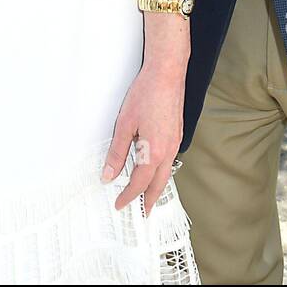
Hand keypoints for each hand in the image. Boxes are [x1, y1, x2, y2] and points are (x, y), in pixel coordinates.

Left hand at [101, 62, 184, 216]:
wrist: (167, 73)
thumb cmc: (146, 94)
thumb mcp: (124, 124)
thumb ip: (117, 152)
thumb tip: (108, 174)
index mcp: (154, 151)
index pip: (139, 183)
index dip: (128, 196)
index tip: (119, 204)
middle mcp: (168, 150)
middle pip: (158, 184)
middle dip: (148, 200)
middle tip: (142, 213)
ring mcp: (175, 141)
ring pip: (166, 172)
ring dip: (157, 187)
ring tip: (148, 196)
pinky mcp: (177, 133)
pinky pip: (170, 160)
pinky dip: (162, 171)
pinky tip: (156, 168)